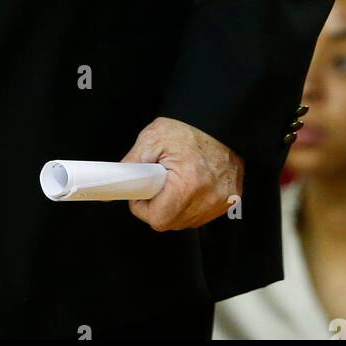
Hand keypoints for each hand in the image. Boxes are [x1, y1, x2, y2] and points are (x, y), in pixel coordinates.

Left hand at [120, 117, 243, 231]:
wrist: (219, 122)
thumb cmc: (187, 128)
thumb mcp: (151, 139)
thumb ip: (132, 165)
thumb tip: (114, 183)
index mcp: (187, 184)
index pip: (158, 218)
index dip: (143, 208)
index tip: (141, 194)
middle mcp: (209, 198)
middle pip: (172, 223)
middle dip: (158, 208)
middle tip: (156, 184)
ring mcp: (222, 202)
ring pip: (187, 221)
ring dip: (176, 208)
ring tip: (175, 182)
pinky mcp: (230, 201)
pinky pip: (203, 214)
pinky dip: (192, 205)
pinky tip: (190, 186)